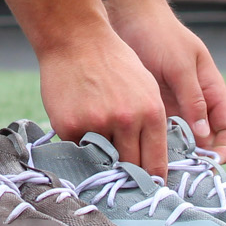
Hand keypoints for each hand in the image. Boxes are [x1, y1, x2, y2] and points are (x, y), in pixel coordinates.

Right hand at [35, 25, 167, 176]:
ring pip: (102, 160)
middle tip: (125, 182)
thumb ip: (150, 121)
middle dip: (128, 175)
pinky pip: (77, 147)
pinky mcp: (69, 125)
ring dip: (102, 158)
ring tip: (100, 151)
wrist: (76, 38)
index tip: (149, 188)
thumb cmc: (113, 61)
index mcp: (151, 112)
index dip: (152, 179)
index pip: (155, 162)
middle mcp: (127, 120)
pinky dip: (79, 143)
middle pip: (131, 167)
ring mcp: (97, 124)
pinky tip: (78, 124)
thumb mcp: (146, 86)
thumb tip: (150, 158)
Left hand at [106, 0, 225, 163]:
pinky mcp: (152, 110)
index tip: (211, 164)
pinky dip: (156, 148)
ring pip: (183, 143)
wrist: (129, 17)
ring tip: (162, 172)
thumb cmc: (159, 35)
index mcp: (212, 91)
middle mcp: (196, 104)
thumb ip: (193, 98)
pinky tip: (143, 157)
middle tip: (182, 177)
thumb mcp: (179, 65)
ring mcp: (174, 108)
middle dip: (200, 162)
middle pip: (208, 142)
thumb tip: (204, 135)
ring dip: (176, 158)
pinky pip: (160, 136)